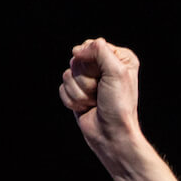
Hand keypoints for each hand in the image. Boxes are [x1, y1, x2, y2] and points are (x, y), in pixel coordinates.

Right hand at [61, 38, 144, 164]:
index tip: (103, 77)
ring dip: (79, 92)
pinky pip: (62, 88)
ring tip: (94, 102)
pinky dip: (72, 100)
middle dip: (85, 79)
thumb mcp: (116, 72)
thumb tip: (76, 50)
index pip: (91, 45)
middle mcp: (104, 67)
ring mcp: (89, 80)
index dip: (92, 62)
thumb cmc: (118, 105)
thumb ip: (99, 50)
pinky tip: (86, 108)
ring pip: (67, 74)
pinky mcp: (77, 93)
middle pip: (77, 60)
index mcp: (119, 58)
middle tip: (99, 92)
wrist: (111, 134)